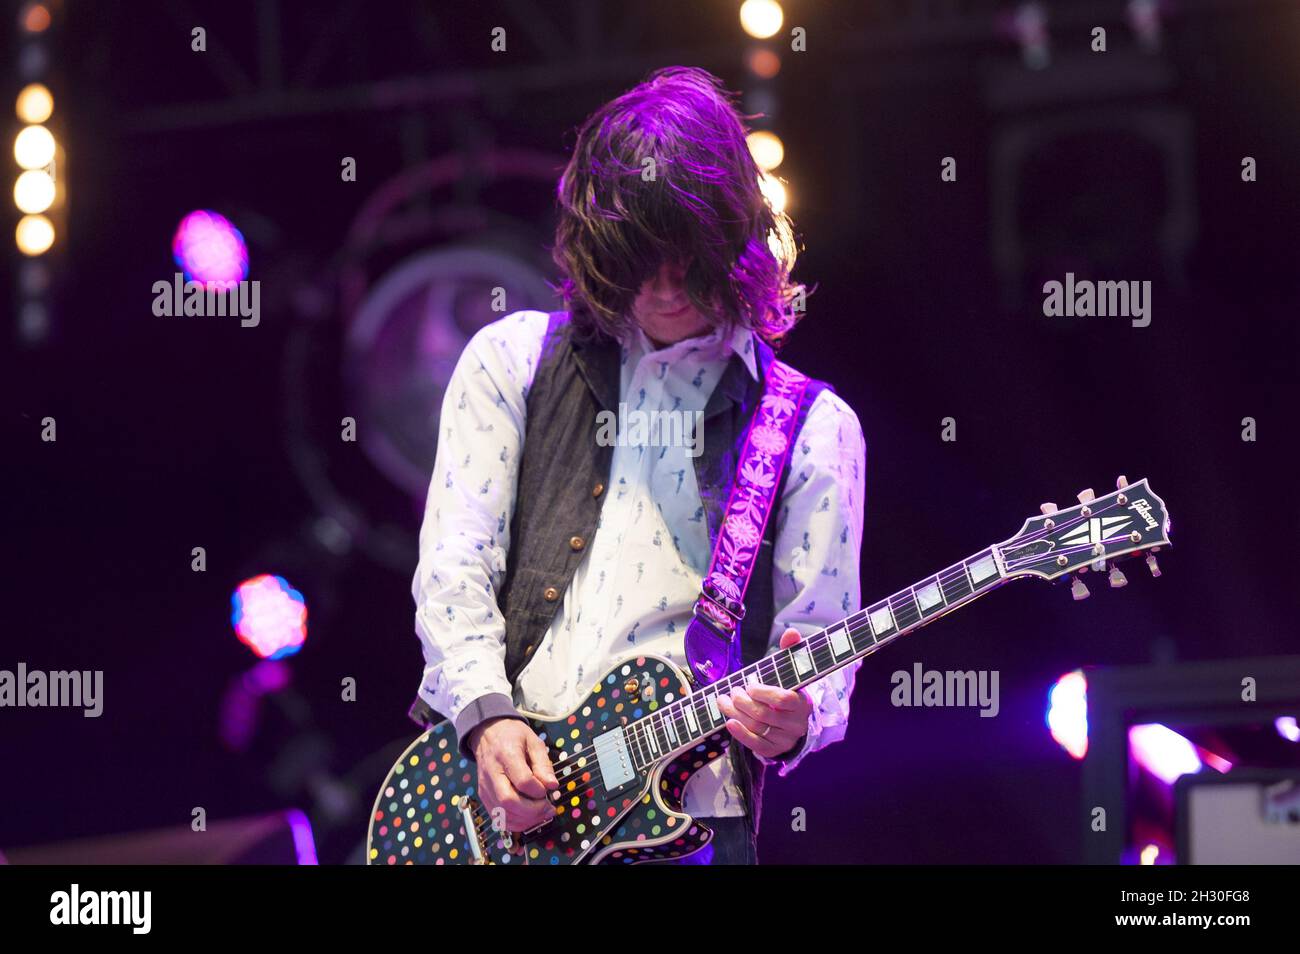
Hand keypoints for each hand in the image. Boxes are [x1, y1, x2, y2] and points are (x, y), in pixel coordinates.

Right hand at [466, 717, 559, 832]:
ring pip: (502, 813)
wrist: (487, 733)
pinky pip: (497, 817)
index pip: (522, 780)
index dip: (538, 790)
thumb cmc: (513, 736)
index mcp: (506, 754)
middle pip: (508, 801)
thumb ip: (543, 764)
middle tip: (548, 807)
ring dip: (525, 820)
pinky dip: (515, 823)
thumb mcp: (533, 741)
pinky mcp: (484, 795)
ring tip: (542, 813)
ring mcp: (485, 786)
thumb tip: (552, 786)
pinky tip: (528, 817)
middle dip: (532, 810)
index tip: (547, 789)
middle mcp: (492, 772)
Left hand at [717, 628, 813, 759]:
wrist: (793, 721)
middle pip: (765, 714)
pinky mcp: (774, 750)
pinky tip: (729, 721)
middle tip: (732, 691)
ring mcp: (786, 739)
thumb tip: (791, 632)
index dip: (764, 693)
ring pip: (757, 727)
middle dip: (743, 702)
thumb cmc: (787, 691)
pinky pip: (755, 743)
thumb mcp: (790, 672)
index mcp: (803, 702)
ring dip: (735, 713)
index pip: (784, 698)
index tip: (749, 685)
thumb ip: (790, 652)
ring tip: (723, 701)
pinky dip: (740, 733)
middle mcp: (797, 724)